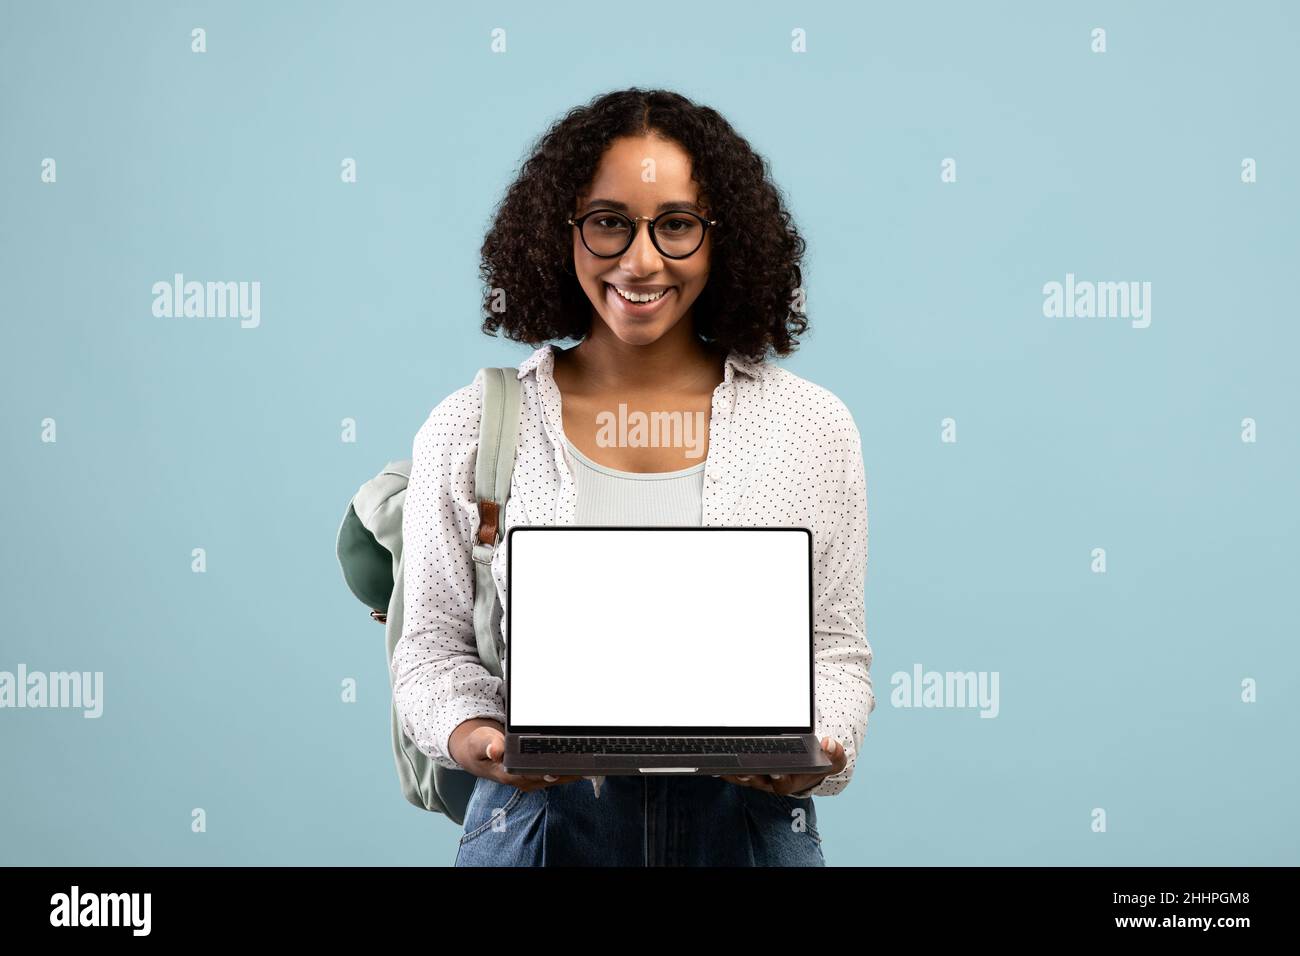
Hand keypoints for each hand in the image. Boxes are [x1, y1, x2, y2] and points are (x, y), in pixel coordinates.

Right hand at [451, 720, 585, 792]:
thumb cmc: (478, 746)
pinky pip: (557, 773)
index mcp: (509, 774)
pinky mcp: (538, 775)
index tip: (569, 765)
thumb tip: (496, 750)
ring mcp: (531, 779)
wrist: (476, 753)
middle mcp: (523, 780)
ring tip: (592, 761)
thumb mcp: (479, 742)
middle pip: (552, 777)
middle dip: (570, 769)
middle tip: (589, 760)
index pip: (536, 774)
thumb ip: (488, 745)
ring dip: (573, 770)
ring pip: (557, 777)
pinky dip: (570, 768)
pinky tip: (584, 761)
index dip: (552, 771)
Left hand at [718, 736, 845, 796]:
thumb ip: (835, 755)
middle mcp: (772, 783)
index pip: (783, 782)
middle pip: (758, 781)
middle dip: (749, 775)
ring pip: (743, 777)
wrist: (806, 763)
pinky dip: (724, 767)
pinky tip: (715, 761)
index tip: (775, 770)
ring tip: (723, 764)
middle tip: (741, 768)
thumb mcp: (832, 760)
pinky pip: (733, 772)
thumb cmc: (816, 761)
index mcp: (792, 781)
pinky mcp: (747, 772)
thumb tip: (829, 744)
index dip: (779, 778)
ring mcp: (758, 779)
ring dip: (733, 772)